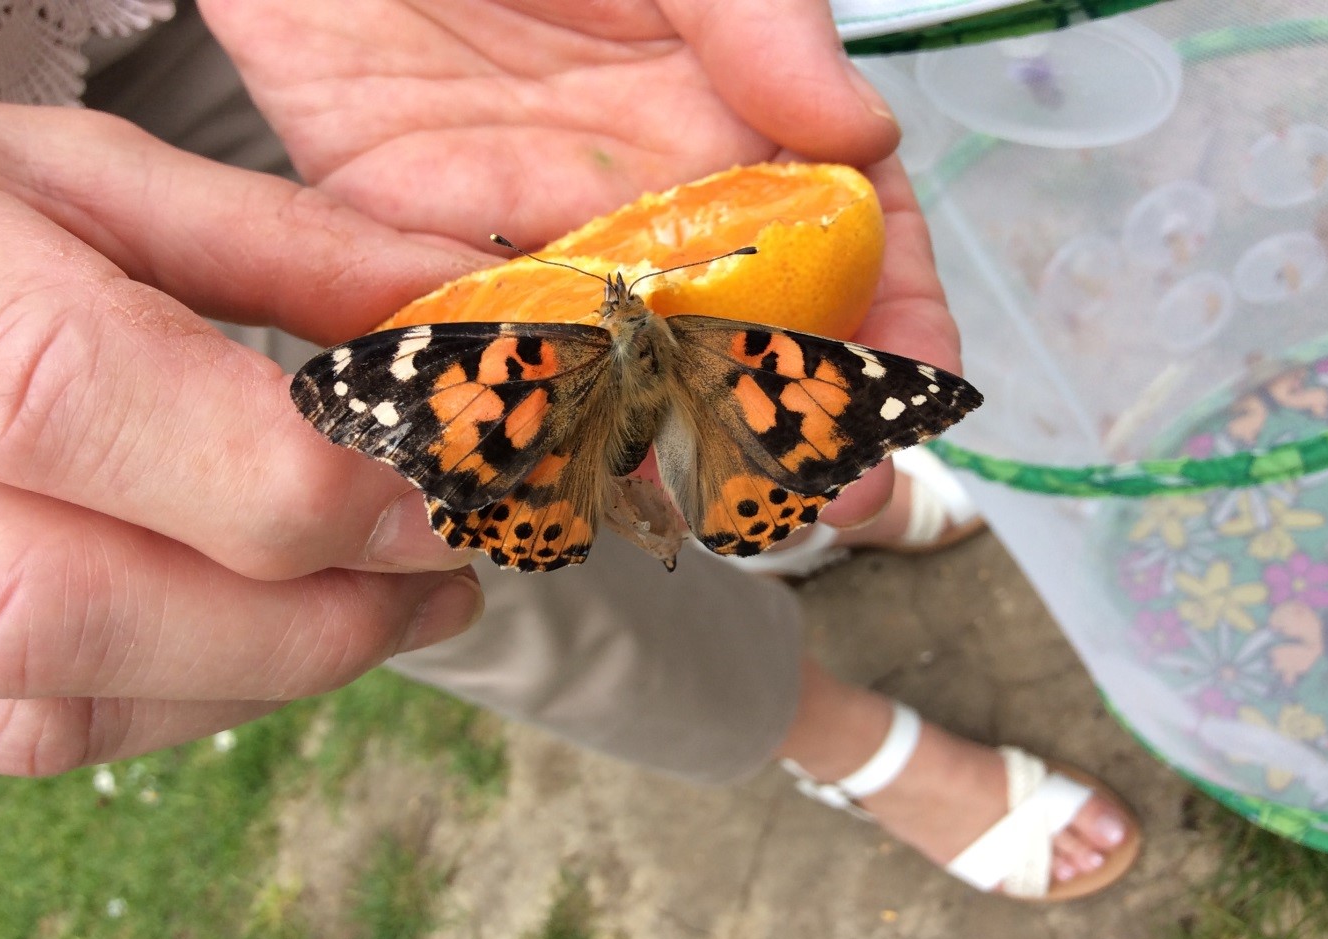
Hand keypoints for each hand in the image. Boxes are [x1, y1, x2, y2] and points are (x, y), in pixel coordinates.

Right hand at [0, 93, 486, 774]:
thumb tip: (479, 322)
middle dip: (303, 610)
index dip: (286, 469)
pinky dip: (197, 698)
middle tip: (444, 569)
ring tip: (390, 604)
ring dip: (267, 669)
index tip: (448, 489)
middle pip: (64, 604)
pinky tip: (283, 633)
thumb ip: (294, 248)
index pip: (68, 399)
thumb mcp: (106, 182)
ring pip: (54, 701)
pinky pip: (39, 730)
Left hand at [200, 0, 959, 526]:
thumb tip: (862, 129)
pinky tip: (541, 457)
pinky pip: (464, 341)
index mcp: (729, 121)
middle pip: (737, 332)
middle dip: (789, 416)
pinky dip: (500, 400)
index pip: (840, 239)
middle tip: (822, 492)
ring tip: (702, 502)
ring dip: (657, 438)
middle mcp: (643, 200)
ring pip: (610, 364)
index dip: (891, 316)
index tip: (918, 391)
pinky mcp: (409, 239)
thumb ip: (760, 18)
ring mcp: (532, 231)